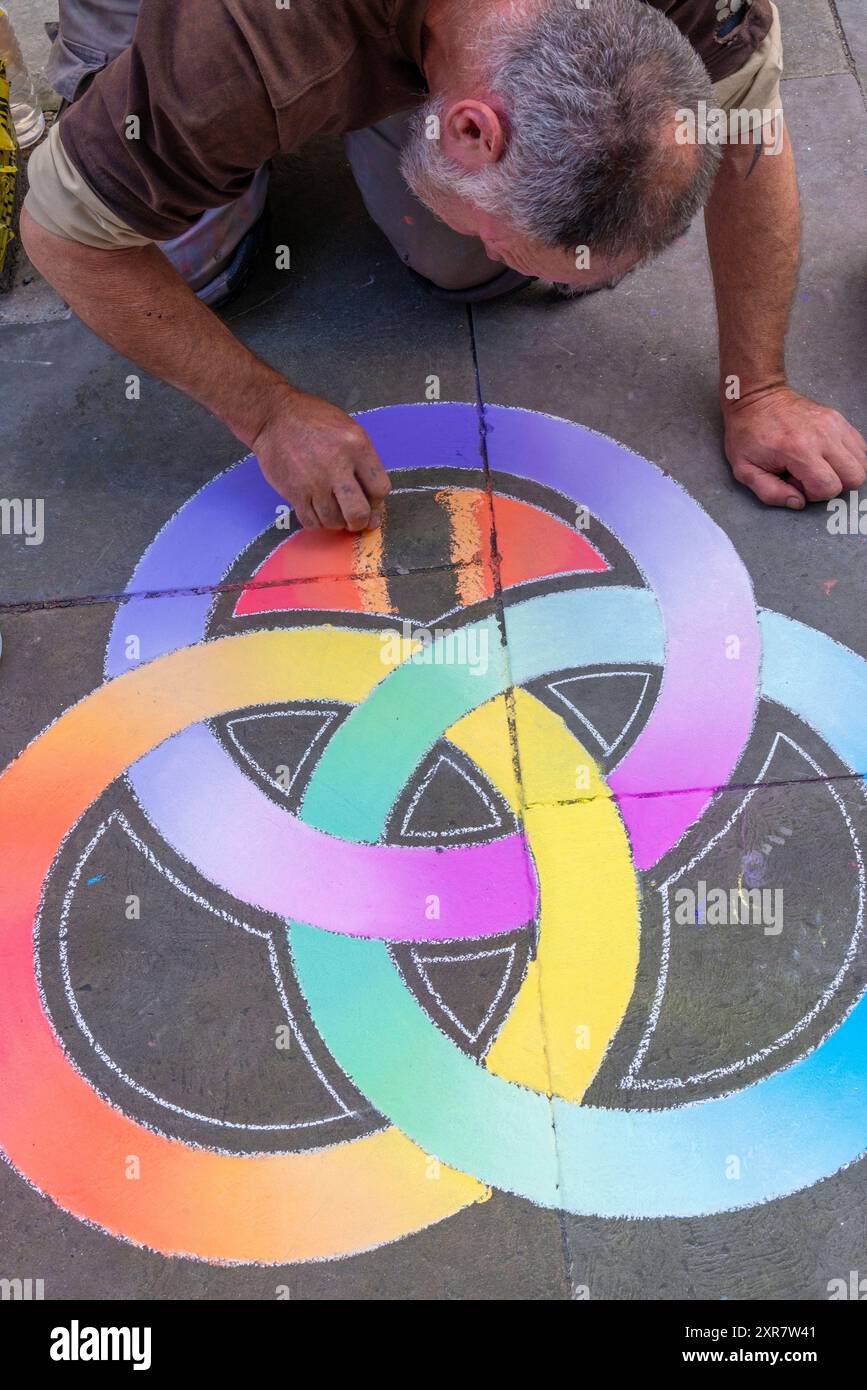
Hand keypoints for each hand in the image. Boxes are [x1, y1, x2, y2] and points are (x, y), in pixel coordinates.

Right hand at [252, 390, 390, 529]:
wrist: (274, 417)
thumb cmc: (313, 421)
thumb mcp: (348, 429)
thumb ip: (363, 461)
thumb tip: (373, 500)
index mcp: (356, 446)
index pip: (380, 488)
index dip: (377, 502)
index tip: (371, 505)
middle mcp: (337, 465)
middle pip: (358, 513)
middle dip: (360, 522)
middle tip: (355, 520)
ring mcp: (314, 482)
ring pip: (333, 521)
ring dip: (336, 522)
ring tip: (334, 512)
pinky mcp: (294, 492)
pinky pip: (311, 521)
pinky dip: (317, 522)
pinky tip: (317, 510)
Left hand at [723, 386, 865, 508]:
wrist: (757, 397)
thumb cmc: (748, 432)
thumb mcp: (745, 469)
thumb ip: (770, 492)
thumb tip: (798, 502)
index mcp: (798, 450)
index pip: (828, 487)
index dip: (813, 494)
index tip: (795, 482)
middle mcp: (823, 436)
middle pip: (854, 476)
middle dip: (835, 486)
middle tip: (810, 477)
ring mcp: (835, 425)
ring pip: (862, 462)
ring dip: (843, 472)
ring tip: (817, 466)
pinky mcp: (839, 419)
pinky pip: (860, 447)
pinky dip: (848, 458)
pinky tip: (826, 457)